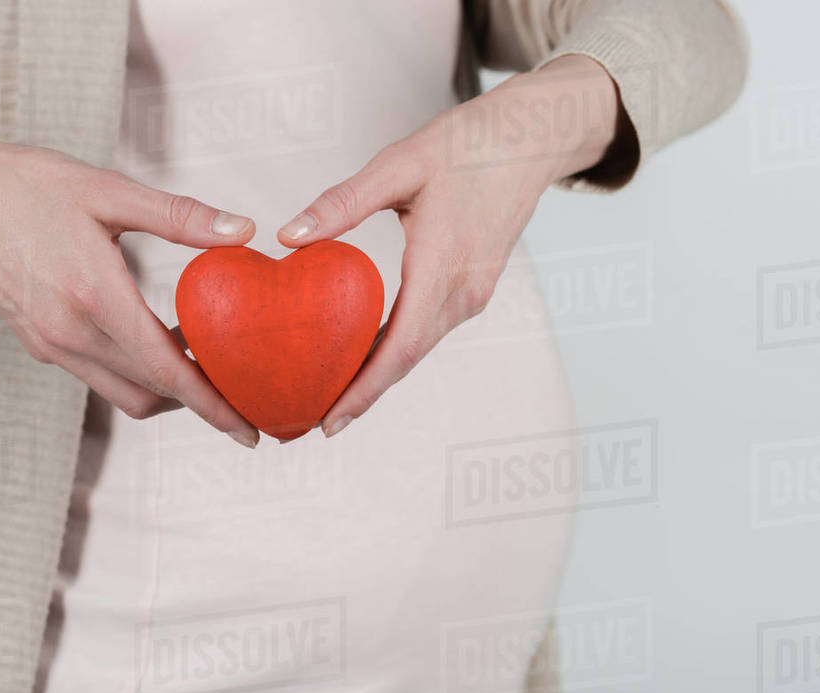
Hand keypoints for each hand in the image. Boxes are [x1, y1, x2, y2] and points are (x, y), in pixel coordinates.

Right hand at [0, 135, 261, 447]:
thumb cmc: (25, 184)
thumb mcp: (108, 191)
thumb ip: (180, 216)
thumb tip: (243, 230)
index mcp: (93, 296)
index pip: (166, 371)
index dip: (213, 406)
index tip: (248, 431)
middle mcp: (70, 333)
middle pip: (153, 395)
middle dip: (203, 404)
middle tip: (247, 397)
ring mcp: (51, 344)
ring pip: (127, 394)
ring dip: (171, 390)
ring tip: (212, 368)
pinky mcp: (41, 343)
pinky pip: (103, 376)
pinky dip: (141, 373)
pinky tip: (167, 342)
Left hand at [278, 55, 624, 436]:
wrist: (531, 140)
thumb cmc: (467, 145)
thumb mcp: (399, 164)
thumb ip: (342, 203)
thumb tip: (289, 237)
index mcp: (441, 267)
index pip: (398, 348)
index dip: (363, 390)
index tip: (330, 422)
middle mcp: (462, 292)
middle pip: (406, 361)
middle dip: (360, 397)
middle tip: (310, 424)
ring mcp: (472, 294)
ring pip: (417, 349)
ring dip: (377, 377)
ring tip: (330, 397)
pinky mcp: (473, 289)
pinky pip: (428, 330)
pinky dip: (395, 350)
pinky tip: (365, 354)